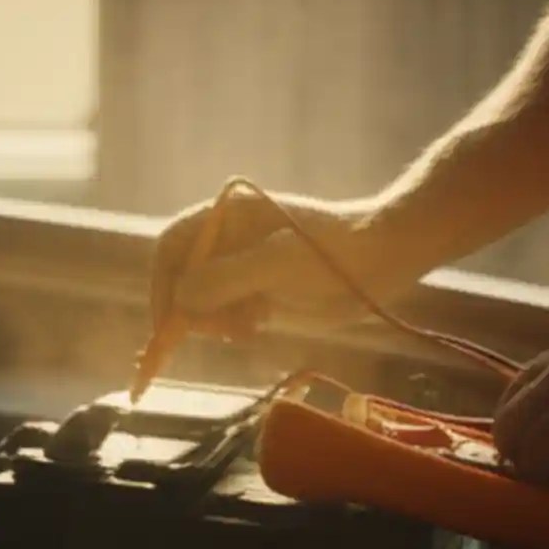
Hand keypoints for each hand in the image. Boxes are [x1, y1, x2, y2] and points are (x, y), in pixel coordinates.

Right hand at [149, 186, 416, 338]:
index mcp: (227, 215)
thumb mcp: (278, 263)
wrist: (384, 257)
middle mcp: (228, 237)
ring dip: (215, 320)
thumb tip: (181, 299)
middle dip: (193, 308)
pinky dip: (234, 324)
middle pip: (184, 276)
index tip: (168, 322)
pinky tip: (257, 327)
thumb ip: (227, 279)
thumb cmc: (333, 252)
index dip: (165, 283)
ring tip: (245, 330)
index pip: (173, 246)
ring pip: (204, 298)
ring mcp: (243, 262)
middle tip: (217, 333)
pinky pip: (227, 309)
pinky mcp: (260, 286)